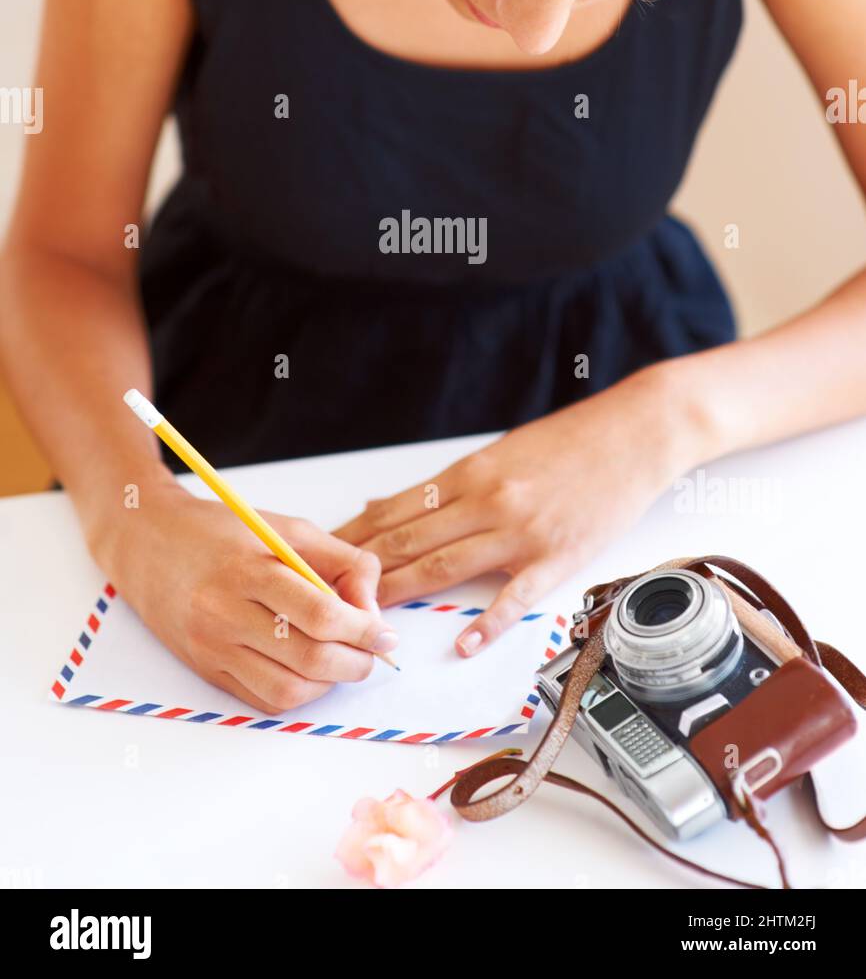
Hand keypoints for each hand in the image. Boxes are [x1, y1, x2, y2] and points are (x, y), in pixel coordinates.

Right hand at [105, 483, 398, 712]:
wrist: (146, 542)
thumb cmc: (222, 530)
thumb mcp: (288, 527)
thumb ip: (340, 562)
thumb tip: (372, 609)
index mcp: (248, 570)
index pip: (321, 615)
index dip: (364, 630)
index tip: (386, 634)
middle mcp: (224, 614)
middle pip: (309, 659)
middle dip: (355, 662)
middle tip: (372, 652)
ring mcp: (211, 648)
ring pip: (287, 691)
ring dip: (328, 684)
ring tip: (343, 661)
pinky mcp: (205, 670)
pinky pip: (261, 700)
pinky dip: (297, 693)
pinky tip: (309, 671)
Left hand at [334, 367, 688, 656]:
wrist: (634, 433)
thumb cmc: (569, 443)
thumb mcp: (501, 453)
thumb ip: (450, 485)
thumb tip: (393, 505)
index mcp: (470, 472)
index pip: (396, 509)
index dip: (354, 536)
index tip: (321, 555)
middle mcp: (487, 500)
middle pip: (409, 540)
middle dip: (362, 571)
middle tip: (324, 595)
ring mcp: (521, 530)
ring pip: (445, 566)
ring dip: (401, 594)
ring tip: (365, 620)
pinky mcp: (558, 556)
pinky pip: (514, 596)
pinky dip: (485, 623)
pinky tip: (461, 643)